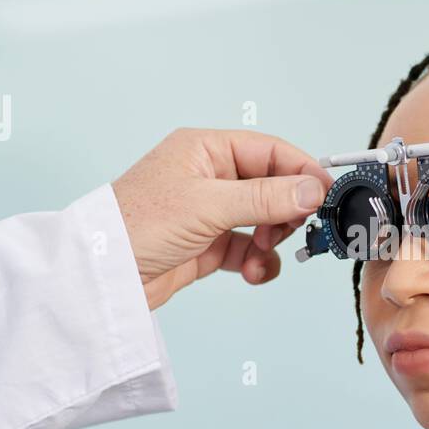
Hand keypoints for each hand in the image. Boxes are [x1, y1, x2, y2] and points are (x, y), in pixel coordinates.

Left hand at [112, 127, 332, 308]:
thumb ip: (265, 198)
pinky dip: (258, 262)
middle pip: (273, 187)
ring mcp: (210, 212)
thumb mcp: (207, 206)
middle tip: (291, 232)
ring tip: (259, 255)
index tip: (327, 195)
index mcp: (206, 150)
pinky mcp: (208, 245)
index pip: (270, 151)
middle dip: (286, 213)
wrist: (102, 278)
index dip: (301, 172)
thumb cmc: (137, 226)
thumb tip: (313, 189)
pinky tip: (251, 273)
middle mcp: (210, 176)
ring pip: (264, 221)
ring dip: (272, 241)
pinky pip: (250, 249)